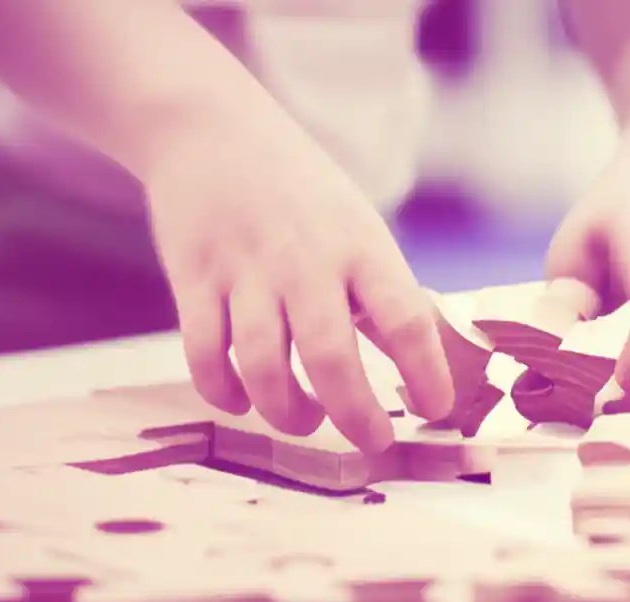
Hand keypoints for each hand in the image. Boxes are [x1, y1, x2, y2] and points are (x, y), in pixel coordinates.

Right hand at [144, 113, 452, 451]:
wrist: (211, 131)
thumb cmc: (299, 190)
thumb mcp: (357, 226)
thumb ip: (381, 292)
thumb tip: (423, 362)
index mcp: (359, 246)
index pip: (405, 318)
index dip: (427, 372)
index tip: (435, 408)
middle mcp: (304, 261)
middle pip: (331, 357)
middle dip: (356, 415)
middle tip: (374, 443)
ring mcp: (244, 272)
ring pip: (262, 366)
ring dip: (287, 412)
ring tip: (305, 421)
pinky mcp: (193, 280)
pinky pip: (205, 356)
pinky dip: (224, 393)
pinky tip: (242, 400)